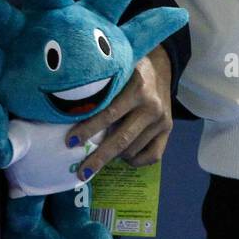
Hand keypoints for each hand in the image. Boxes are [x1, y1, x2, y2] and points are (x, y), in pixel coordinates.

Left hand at [70, 45, 173, 178]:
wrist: (161, 66)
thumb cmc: (131, 69)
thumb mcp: (118, 71)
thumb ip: (103, 88)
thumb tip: (71, 110)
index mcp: (137, 88)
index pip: (109, 114)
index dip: (88, 130)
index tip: (70, 142)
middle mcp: (152, 106)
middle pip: (121, 139)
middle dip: (99, 157)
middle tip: (81, 171)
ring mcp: (162, 121)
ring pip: (133, 150)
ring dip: (115, 156)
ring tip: (101, 153)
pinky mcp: (168, 131)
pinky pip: (152, 156)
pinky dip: (135, 161)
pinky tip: (123, 156)